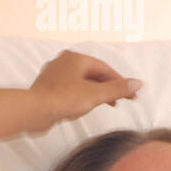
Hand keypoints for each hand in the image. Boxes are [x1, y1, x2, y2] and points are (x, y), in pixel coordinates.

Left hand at [28, 50, 142, 131]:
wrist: (33, 112)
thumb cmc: (61, 99)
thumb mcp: (95, 94)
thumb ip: (117, 89)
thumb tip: (137, 83)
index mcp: (75, 58)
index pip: (105, 69)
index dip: (120, 82)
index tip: (131, 94)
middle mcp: (64, 62)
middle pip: (93, 74)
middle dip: (108, 88)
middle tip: (122, 100)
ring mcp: (55, 75)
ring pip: (82, 82)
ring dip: (96, 93)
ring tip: (107, 104)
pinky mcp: (48, 89)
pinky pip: (71, 90)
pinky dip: (82, 97)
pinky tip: (84, 107)